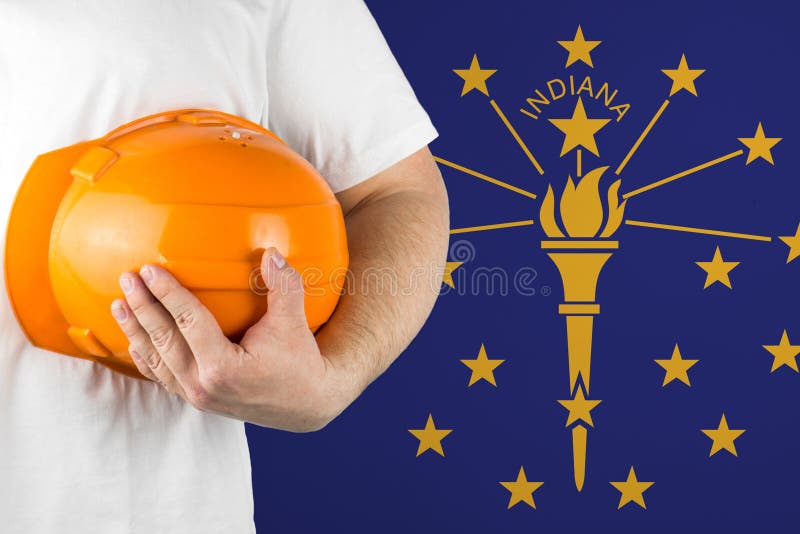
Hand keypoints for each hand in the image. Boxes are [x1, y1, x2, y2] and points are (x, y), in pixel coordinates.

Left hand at [110, 248, 347, 431]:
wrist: (305, 404)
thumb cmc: (300, 363)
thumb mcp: (294, 323)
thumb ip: (284, 287)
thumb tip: (271, 253)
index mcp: (223, 367)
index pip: (188, 322)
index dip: (167, 293)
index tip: (149, 270)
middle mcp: (203, 385)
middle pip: (163, 340)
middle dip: (142, 307)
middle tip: (127, 279)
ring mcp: (197, 396)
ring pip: (157, 360)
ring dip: (136, 331)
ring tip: (119, 304)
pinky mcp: (198, 399)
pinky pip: (163, 377)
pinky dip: (146, 357)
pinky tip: (135, 340)